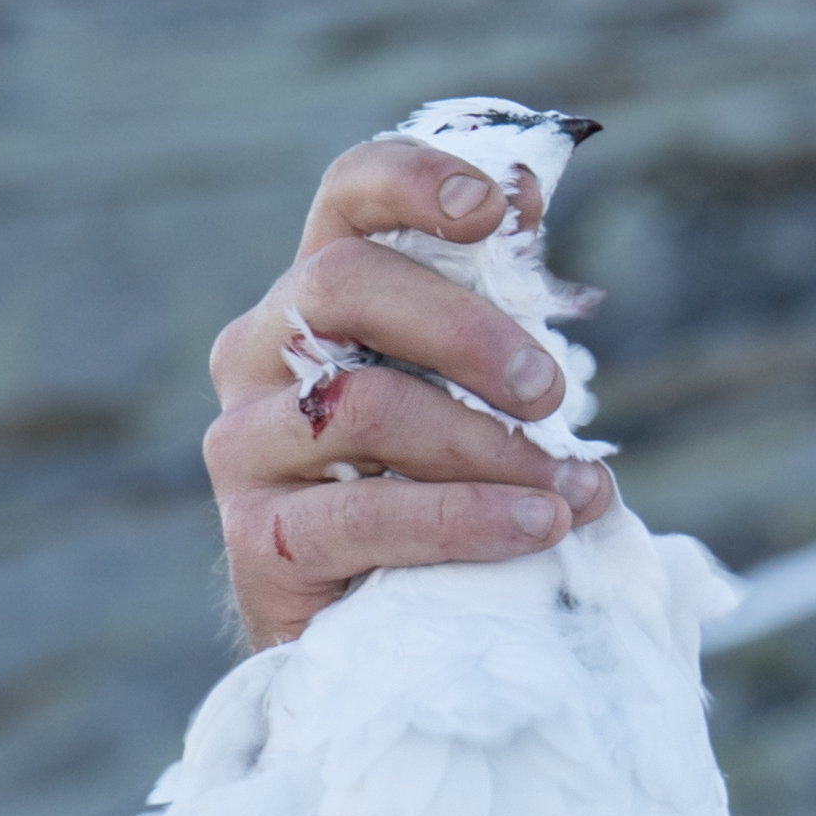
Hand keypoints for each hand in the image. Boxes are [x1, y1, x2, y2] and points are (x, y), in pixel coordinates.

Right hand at [203, 136, 617, 647]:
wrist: (383, 633)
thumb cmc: (445, 486)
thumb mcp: (479, 389)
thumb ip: (495, 301)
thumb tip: (526, 186)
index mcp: (318, 297)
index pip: (346, 198)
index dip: (414, 182)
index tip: (494, 209)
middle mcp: (259, 352)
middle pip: (343, 285)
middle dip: (466, 331)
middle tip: (550, 392)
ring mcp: (246, 444)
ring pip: (364, 405)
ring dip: (490, 448)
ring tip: (569, 491)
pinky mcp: (257, 537)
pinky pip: (366, 515)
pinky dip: (469, 520)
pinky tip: (538, 528)